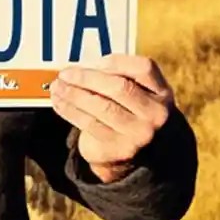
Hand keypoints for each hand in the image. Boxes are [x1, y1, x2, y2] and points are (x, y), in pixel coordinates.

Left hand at [50, 54, 174, 182]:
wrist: (139, 157)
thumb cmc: (129, 115)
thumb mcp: (136, 95)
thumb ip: (116, 78)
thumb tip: (78, 68)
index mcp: (162, 93)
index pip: (143, 68)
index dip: (113, 62)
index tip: (88, 62)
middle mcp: (156, 114)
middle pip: (119, 87)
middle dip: (86, 78)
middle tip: (64, 74)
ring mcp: (139, 133)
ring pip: (100, 106)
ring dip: (73, 94)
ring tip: (57, 87)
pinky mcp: (120, 148)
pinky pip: (89, 123)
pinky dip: (69, 110)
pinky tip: (59, 102)